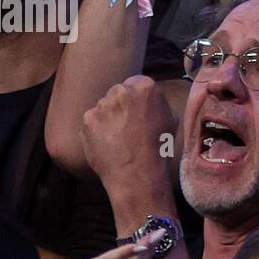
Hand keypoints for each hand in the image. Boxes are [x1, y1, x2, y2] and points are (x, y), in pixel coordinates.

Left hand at [81, 76, 178, 194]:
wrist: (137, 174)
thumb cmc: (159, 150)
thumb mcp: (170, 121)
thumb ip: (157, 104)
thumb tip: (150, 103)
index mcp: (146, 87)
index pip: (138, 83)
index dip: (139, 99)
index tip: (140, 111)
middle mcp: (122, 91)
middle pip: (119, 92)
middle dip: (122, 105)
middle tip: (129, 125)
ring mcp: (102, 105)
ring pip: (104, 106)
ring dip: (109, 117)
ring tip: (118, 138)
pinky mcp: (88, 119)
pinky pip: (93, 120)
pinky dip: (98, 129)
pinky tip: (107, 143)